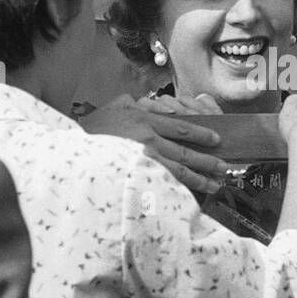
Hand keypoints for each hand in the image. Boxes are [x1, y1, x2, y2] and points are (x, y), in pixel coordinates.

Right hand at [77, 94, 229, 193]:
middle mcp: (147, 139)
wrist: (72, 147)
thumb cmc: (93, 127)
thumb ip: (133, 104)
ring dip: (200, 178)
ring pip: (177, 170)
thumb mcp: (115, 107)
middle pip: (185, 152)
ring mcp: (142, 159)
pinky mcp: (135, 175)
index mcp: (145, 119)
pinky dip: (179, 188)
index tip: (217, 140)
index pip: (182, 127)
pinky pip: (162, 182)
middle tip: (225, 167)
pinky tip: (190, 194)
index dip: (202, 134)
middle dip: (208, 161)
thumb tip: (145, 103)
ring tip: (215, 184)